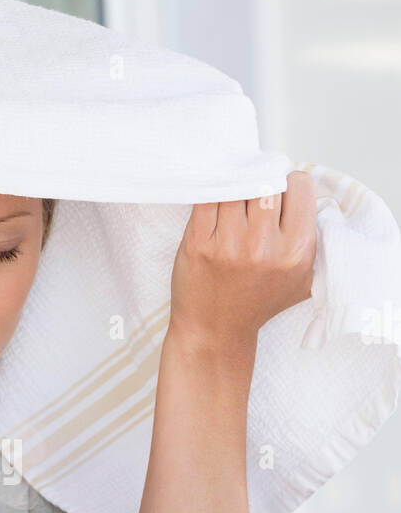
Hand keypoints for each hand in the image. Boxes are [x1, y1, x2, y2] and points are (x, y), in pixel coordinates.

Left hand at [168, 170, 316, 351]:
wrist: (216, 330)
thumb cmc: (257, 302)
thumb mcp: (303, 278)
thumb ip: (314, 239)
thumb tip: (309, 195)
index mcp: (296, 251)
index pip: (299, 186)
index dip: (289, 184)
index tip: (281, 193)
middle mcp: (263, 247)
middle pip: (266, 182)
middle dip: (262, 184)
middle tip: (255, 198)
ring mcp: (229, 244)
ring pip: (235, 186)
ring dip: (235, 189)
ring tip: (235, 205)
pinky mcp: (198, 243)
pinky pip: (206, 198)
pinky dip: (211, 195)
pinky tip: (215, 204)